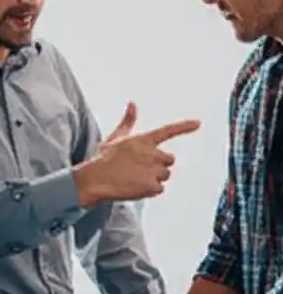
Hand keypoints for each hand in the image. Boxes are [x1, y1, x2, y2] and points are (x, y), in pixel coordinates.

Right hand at [74, 102, 199, 206]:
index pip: (167, 131)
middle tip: (138, 169)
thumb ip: (128, 121)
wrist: (94, 180)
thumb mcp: (114, 137)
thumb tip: (132, 102)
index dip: (184, 127)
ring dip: (153, 178)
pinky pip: (159, 189)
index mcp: (143, 140)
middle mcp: (151, 153)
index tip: (198, 123)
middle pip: (169, 160)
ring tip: (134, 178)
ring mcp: (153, 170)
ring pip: (165, 175)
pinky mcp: (152, 186)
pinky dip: (149, 191)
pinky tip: (134, 187)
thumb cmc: (103, 159)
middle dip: (158, 165)